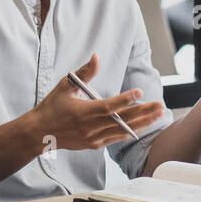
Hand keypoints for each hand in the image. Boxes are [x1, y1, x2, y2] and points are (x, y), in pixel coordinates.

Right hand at [31, 54, 165, 151]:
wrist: (40, 133)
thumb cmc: (52, 106)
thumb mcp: (66, 86)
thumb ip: (85, 72)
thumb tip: (97, 56)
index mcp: (83, 112)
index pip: (109, 106)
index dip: (125, 100)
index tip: (140, 92)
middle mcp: (90, 127)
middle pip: (122, 120)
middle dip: (144, 113)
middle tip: (160, 105)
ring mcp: (94, 138)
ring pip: (123, 131)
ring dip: (143, 122)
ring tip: (159, 114)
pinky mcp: (94, 145)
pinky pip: (117, 138)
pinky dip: (131, 131)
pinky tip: (144, 125)